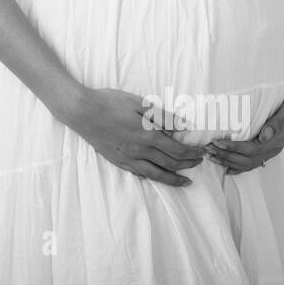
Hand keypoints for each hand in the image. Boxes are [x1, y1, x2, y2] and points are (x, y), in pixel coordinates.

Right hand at [63, 87, 209, 186]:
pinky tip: (157, 177)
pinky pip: (139, 173)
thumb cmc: (110, 102)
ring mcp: (128, 158)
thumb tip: (184, 125)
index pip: (177, 150)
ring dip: (173, 178)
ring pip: (156, 173)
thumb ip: (162, 116)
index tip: (202, 153)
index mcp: (148, 135)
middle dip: (187, 165)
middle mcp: (140, 150)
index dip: (192, 153)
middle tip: (199, 163)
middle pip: (170, 163)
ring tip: (185, 182)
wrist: (82, 111)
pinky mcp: (117, 160)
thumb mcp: (139, 103)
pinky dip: (152, 177)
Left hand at [206, 83, 283, 175]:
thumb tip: (264, 136)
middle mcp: (272, 148)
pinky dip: (238, 167)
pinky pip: (251, 163)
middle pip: (246, 159)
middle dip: (225, 156)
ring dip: (228, 162)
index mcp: (277, 140)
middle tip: (207, 149)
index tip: (217, 142)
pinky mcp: (265, 148)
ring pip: (247, 163)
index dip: (233, 148)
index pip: (252, 150)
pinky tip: (226, 168)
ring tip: (211, 157)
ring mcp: (269, 150)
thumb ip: (277, 122)